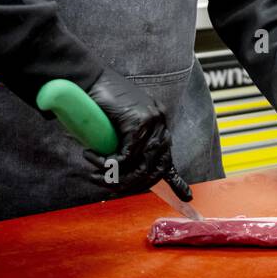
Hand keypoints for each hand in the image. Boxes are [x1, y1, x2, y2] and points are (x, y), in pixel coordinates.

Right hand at [80, 67, 191, 201]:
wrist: (89, 79)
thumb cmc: (100, 102)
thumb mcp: (119, 126)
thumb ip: (127, 144)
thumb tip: (124, 169)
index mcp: (158, 125)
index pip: (168, 158)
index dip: (176, 182)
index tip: (187, 198)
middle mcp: (159, 124)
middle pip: (155, 168)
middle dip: (130, 184)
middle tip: (104, 182)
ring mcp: (152, 122)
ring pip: (140, 166)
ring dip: (115, 177)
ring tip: (94, 173)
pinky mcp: (138, 122)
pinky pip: (126, 156)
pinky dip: (107, 164)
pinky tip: (92, 157)